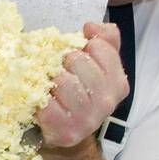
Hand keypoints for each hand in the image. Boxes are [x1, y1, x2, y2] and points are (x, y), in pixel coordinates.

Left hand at [35, 21, 128, 148]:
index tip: (79, 57)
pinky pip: (46, 102)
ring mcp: (87, 119)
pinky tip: (44, 102)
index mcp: (118, 84)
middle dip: (65, 62)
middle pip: (78, 60)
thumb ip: (104, 38)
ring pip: (62, 80)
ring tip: (52, 86)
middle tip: (62, 72)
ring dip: (51, 79)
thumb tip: (91, 26)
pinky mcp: (65, 131)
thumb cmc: (79, 92)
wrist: (63, 133)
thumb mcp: (98, 63)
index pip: (99, 47)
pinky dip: (40, 98)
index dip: (84, 47)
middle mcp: (107, 103)